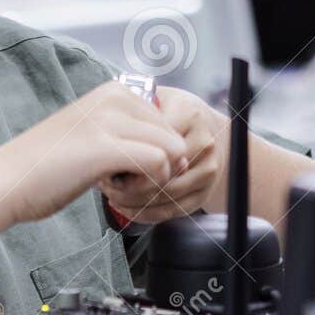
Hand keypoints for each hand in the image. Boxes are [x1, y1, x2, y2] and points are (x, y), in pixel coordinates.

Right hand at [0, 81, 194, 224]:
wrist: (6, 181)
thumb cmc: (46, 166)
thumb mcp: (93, 136)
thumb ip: (131, 138)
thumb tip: (181, 157)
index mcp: (113, 91)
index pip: (167, 125)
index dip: (152, 154)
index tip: (118, 166)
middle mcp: (115, 97)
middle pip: (174, 138)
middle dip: (157, 167)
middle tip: (119, 180)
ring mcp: (111, 120)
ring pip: (173, 151)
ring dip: (152, 178)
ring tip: (116, 184)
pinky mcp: (108, 147)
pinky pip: (159, 165)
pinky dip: (144, 187)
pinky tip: (113, 191)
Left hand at [97, 86, 225, 225]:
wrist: (210, 129)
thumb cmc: (175, 114)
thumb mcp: (156, 101)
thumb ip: (136, 114)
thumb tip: (108, 136)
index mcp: (189, 116)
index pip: (154, 142)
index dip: (125, 153)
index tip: (105, 157)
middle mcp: (204, 144)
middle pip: (159, 172)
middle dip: (126, 181)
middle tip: (104, 179)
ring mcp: (207, 171)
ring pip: (163, 195)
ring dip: (131, 199)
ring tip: (111, 191)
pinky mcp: (204, 193)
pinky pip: (170, 211)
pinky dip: (143, 213)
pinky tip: (125, 205)